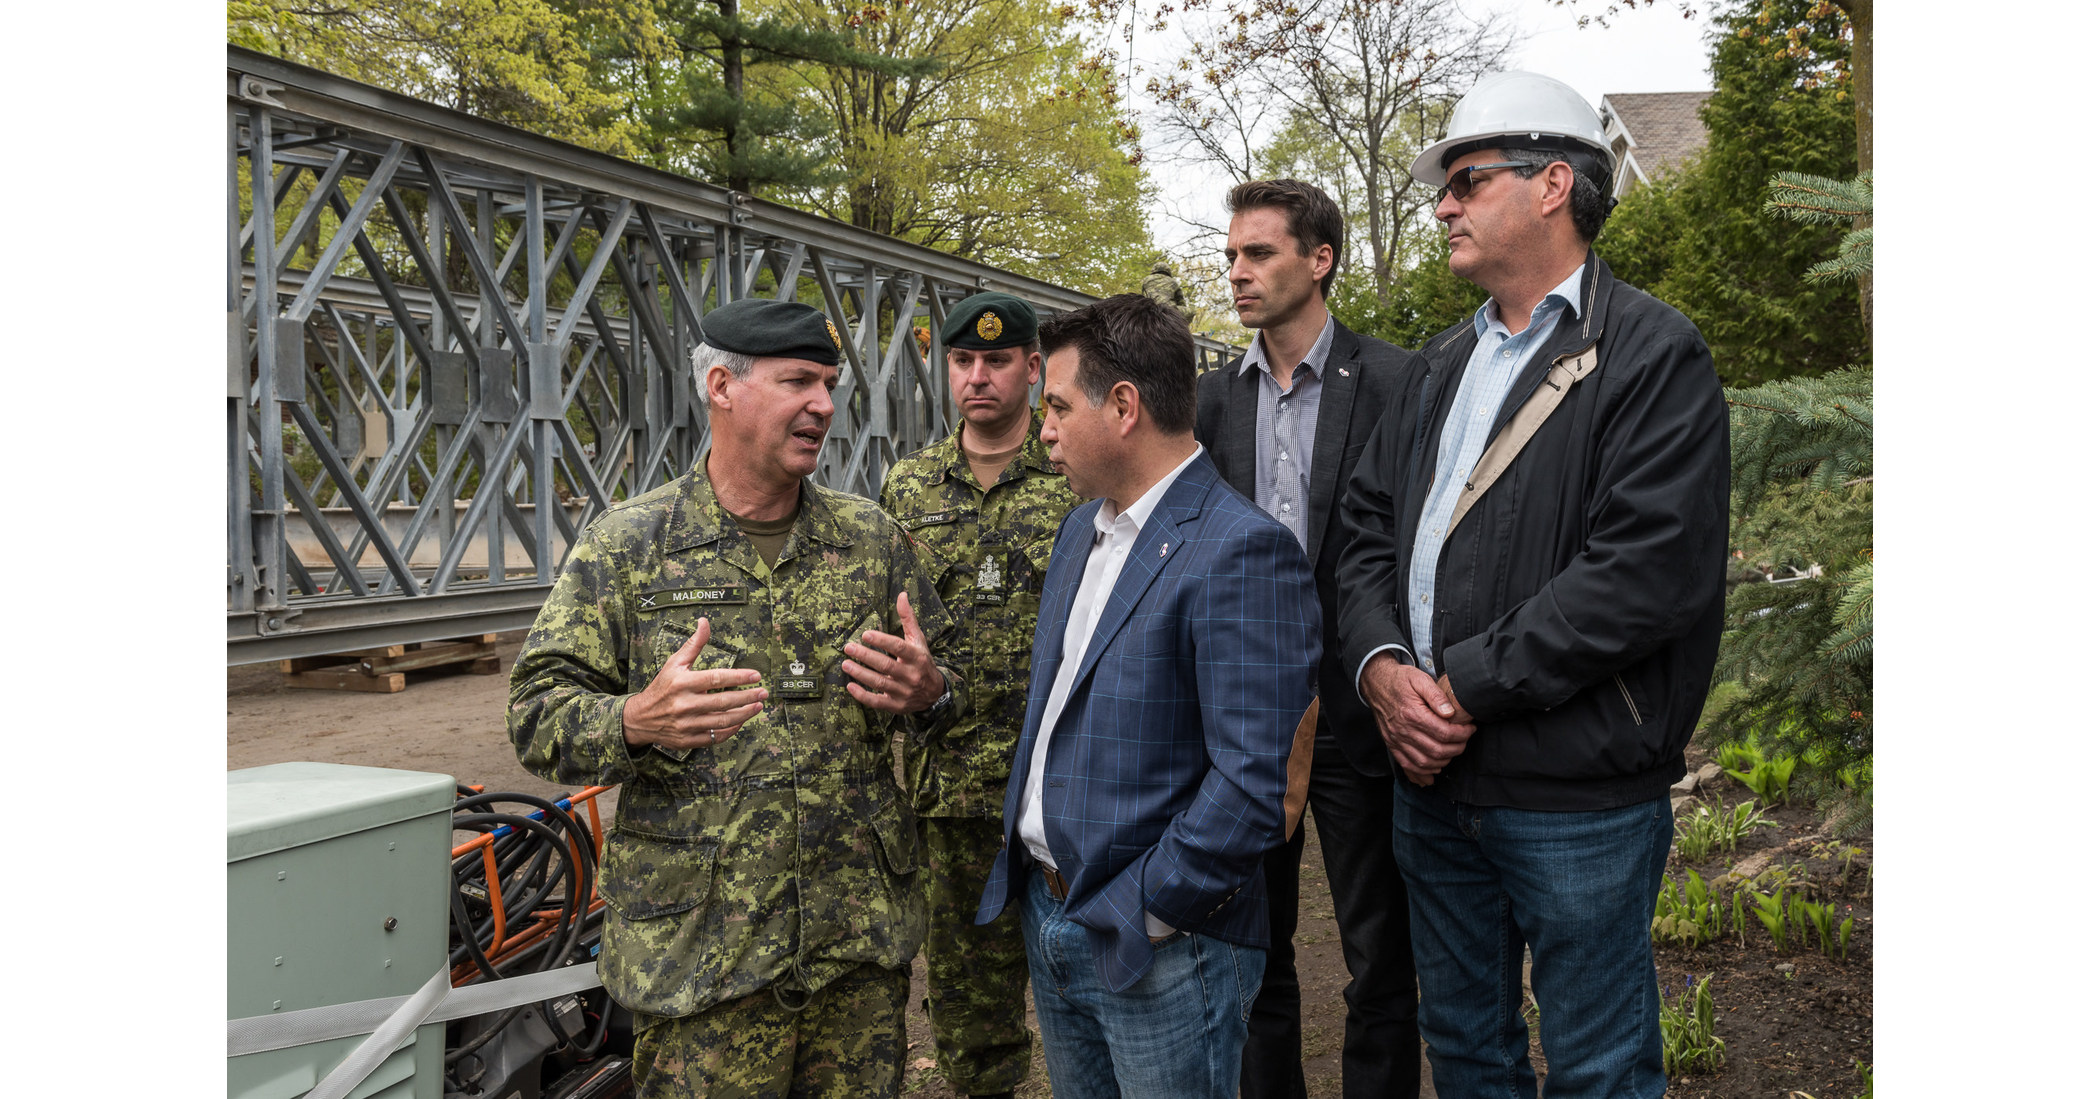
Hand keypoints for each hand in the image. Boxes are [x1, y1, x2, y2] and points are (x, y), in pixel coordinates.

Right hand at [620, 618, 766, 750]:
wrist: (640, 718)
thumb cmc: (662, 687)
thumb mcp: (674, 663)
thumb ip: (694, 644)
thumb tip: (704, 622)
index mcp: (682, 683)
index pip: (716, 678)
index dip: (738, 677)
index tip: (756, 676)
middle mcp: (684, 704)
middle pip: (723, 701)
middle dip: (747, 697)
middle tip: (763, 692)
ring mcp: (686, 724)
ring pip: (722, 721)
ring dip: (744, 714)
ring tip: (758, 706)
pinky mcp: (688, 740)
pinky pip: (715, 737)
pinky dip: (731, 730)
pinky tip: (741, 721)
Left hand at [843, 592, 944, 713]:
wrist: (934, 693)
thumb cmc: (922, 661)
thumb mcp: (918, 640)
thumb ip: (908, 618)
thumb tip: (901, 594)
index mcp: (917, 657)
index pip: (898, 648)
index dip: (882, 641)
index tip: (865, 634)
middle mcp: (911, 675)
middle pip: (886, 665)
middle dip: (865, 656)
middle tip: (848, 647)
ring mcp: (903, 692)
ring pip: (879, 683)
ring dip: (860, 674)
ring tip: (845, 664)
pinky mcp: (896, 705)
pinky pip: (877, 702)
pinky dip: (863, 696)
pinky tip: (850, 686)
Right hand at [1359, 653, 1475, 777]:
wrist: (1375, 683)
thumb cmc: (1400, 680)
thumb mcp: (1420, 679)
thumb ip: (1436, 695)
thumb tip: (1450, 713)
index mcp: (1413, 713)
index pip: (1444, 732)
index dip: (1462, 734)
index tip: (1470, 729)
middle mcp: (1403, 730)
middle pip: (1437, 750)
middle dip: (1457, 748)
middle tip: (1465, 741)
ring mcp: (1396, 740)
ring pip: (1424, 762)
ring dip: (1443, 761)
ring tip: (1453, 751)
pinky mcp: (1392, 744)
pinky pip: (1408, 765)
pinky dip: (1423, 772)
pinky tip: (1434, 769)